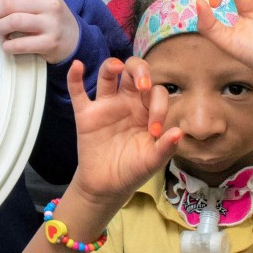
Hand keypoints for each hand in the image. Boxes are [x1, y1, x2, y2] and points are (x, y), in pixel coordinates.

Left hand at [0, 0, 79, 61]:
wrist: (75, 40)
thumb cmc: (52, 21)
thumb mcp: (41, 3)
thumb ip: (20, 0)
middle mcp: (50, 4)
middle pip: (9, 4)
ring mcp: (51, 24)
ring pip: (13, 21)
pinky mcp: (50, 43)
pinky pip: (21, 44)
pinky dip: (8, 46)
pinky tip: (7, 46)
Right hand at [65, 58, 181, 207]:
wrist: (107, 186)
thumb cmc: (133, 170)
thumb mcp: (152, 162)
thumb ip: (165, 148)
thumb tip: (178, 133)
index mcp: (147, 110)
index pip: (157, 94)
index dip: (159, 107)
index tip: (154, 131)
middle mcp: (128, 102)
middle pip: (134, 72)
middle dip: (140, 71)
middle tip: (144, 85)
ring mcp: (106, 106)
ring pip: (108, 75)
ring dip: (111, 66)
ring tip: (116, 67)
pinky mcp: (86, 114)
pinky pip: (78, 92)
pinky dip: (74, 78)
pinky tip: (77, 66)